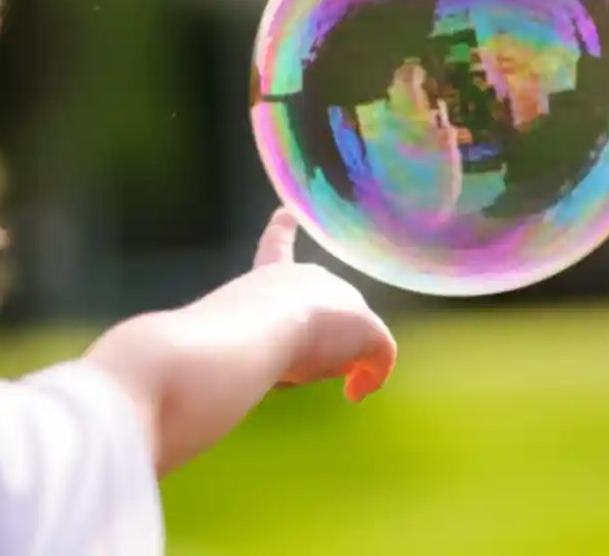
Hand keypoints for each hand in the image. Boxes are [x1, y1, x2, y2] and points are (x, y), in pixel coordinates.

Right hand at [248, 208, 396, 401]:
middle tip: (288, 365)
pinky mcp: (369, 329)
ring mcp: (344, 299)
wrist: (258, 329)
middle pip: (324, 312)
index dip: (280, 232)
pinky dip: (371, 376)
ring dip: (331, 360)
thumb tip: (267, 364)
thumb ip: (248, 335)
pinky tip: (355, 394)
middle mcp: (310, 278)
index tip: (284, 214)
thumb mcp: (229, 332)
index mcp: (272, 275)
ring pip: (348, 339)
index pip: (276, 248)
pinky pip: (379, 356)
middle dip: (313, 342)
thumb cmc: (231, 332)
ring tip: (303, 372)